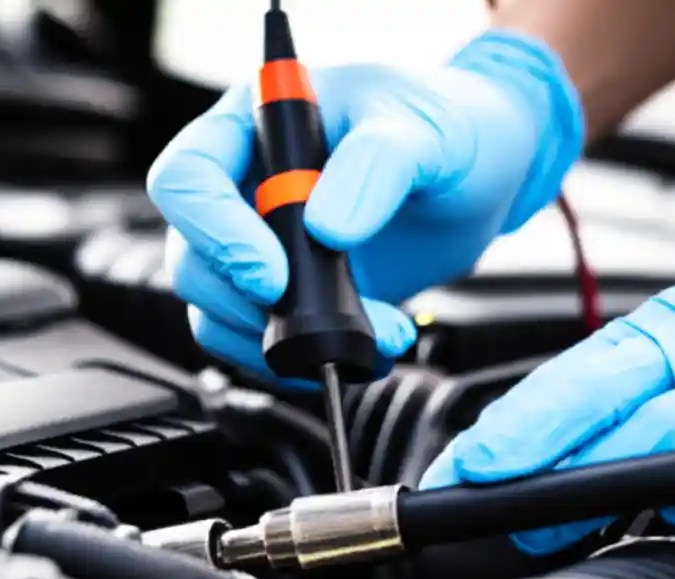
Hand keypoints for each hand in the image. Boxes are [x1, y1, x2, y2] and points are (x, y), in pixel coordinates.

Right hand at [146, 31, 583, 384]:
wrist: (485, 174)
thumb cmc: (450, 123)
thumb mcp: (425, 129)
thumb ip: (377, 165)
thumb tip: (326, 228)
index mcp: (255, 125)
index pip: (188, 177)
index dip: (217, 232)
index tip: (274, 274)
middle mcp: (243, 186)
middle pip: (193, 257)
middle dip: (250, 303)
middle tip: (324, 315)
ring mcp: (262, 245)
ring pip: (217, 310)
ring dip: (281, 341)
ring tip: (375, 334)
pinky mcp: (290, 294)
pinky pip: (258, 341)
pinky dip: (301, 360)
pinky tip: (369, 347)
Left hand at [421, 264, 674, 554]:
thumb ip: (622, 408)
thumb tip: (537, 465)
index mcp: (658, 333)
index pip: (563, 379)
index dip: (506, 427)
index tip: (456, 467)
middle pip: (596, 395)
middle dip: (526, 442)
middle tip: (476, 481)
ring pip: (659, 436)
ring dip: (593, 482)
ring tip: (541, 521)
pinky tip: (671, 516)